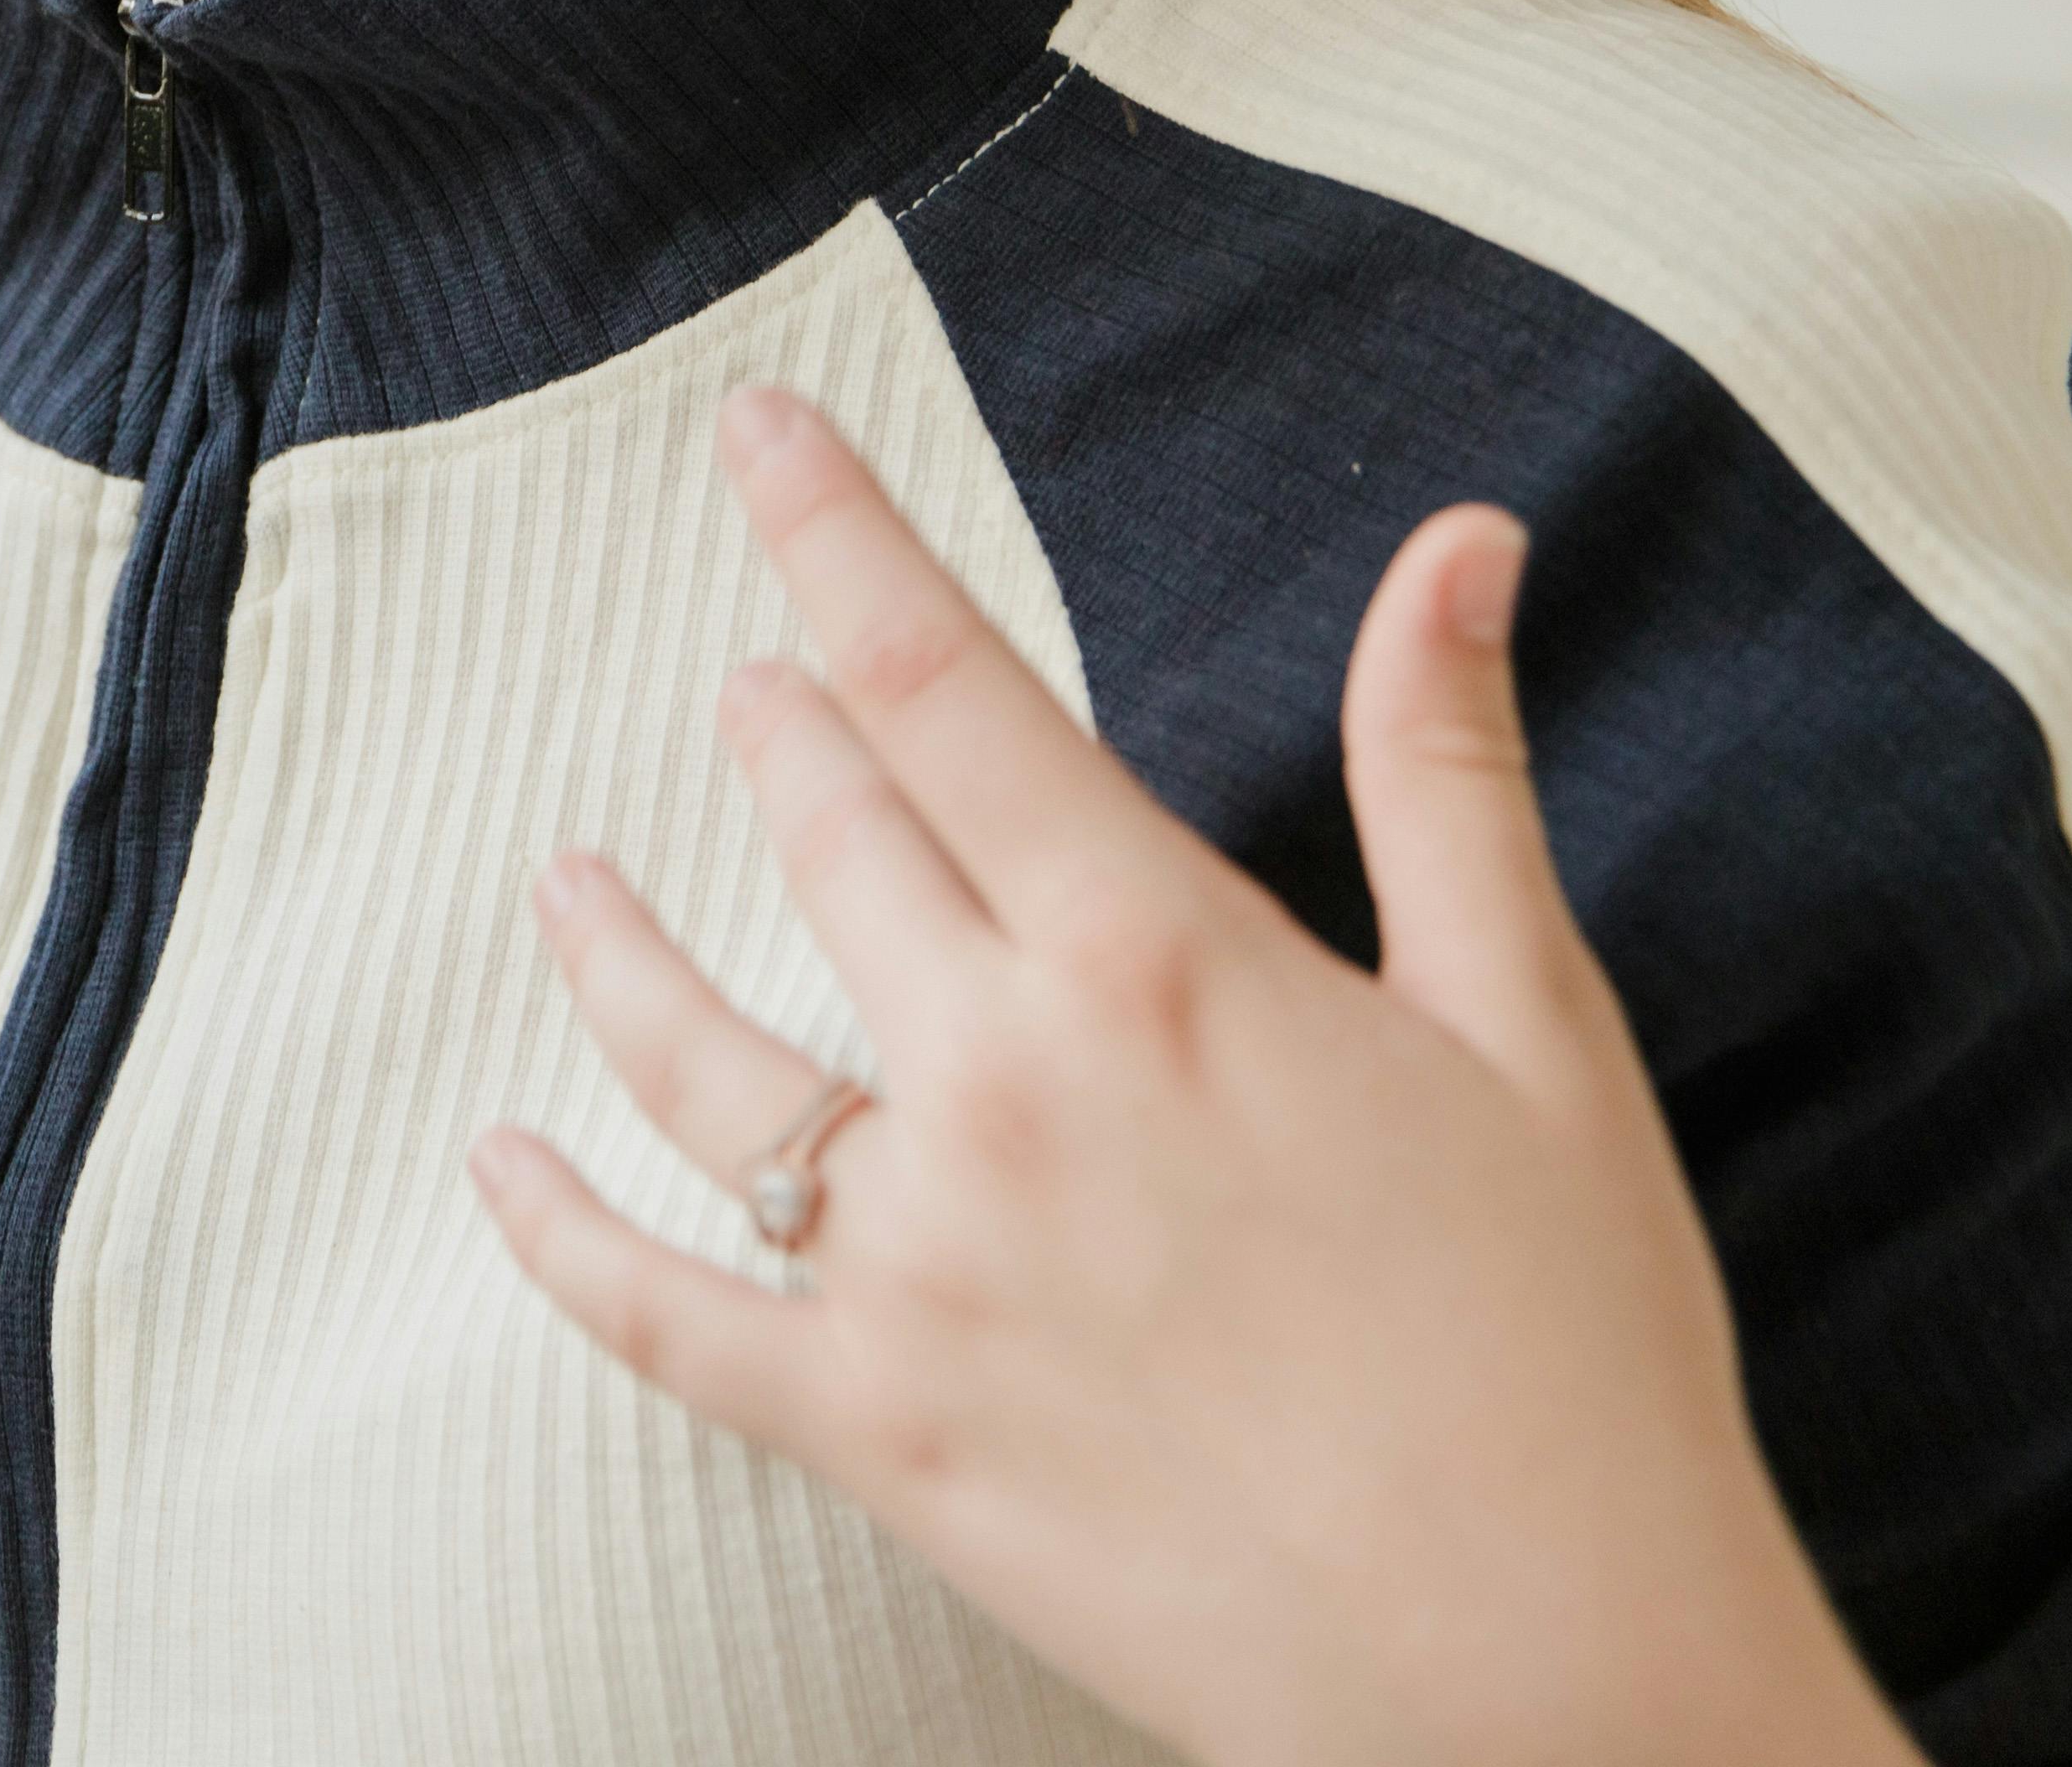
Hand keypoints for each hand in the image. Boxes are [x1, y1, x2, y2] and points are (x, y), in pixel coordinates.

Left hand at [469, 387, 1919, 1766]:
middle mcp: (1005, 1085)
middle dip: (788, 740)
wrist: (1559, 1684)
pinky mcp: (881, 1432)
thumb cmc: (1575, 1357)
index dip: (834, 536)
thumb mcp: (1531, 1029)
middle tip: (756, 686)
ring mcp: (922, 1264)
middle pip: (834, 844)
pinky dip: (557, 1234)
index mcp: (1159, 963)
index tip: (753, 430)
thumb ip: (1445, 772)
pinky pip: (664, 1315)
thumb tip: (1458, 540)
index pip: (942, 683)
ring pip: (705, 1059)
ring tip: (569, 877)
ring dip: (624, 950)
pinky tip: (495, 1162)